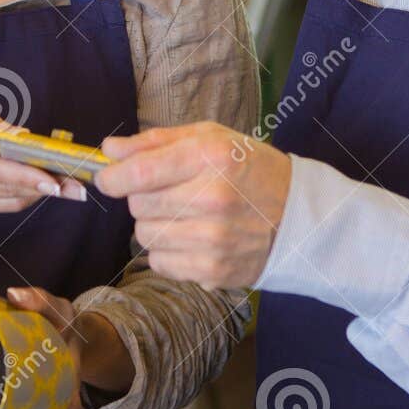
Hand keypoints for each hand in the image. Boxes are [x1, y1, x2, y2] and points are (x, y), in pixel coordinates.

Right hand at [0, 102, 83, 254]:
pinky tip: (44, 186)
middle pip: (3, 188)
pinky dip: (26, 195)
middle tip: (77, 182)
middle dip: (43, 185)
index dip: (23, 176)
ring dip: (40, 193)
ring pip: (8, 201)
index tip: (53, 181)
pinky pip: (3, 206)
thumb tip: (27, 141)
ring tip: (70, 185)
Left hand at [96, 122, 291, 288]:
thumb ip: (156, 141)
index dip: (113, 177)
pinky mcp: (212, 270)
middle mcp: (212, 198)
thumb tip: (109, 150)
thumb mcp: (211, 138)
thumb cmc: (249, 169)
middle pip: (138, 204)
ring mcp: (213, 239)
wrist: (298, 216)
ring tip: (183, 215)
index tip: (109, 178)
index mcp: (211, 157)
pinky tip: (191, 238)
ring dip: (154, 224)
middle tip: (169, 192)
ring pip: (144, 235)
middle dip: (143, 196)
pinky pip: (159, 262)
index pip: (139, 172)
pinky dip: (167, 251)